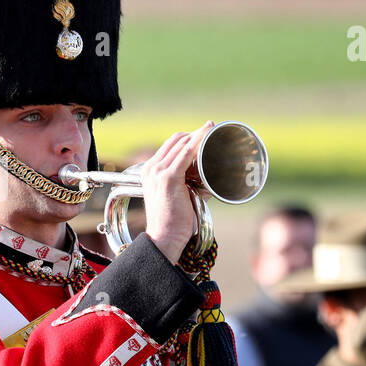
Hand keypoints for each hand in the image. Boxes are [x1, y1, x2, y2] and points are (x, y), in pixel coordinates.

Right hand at [142, 120, 214, 262]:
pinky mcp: (168, 177)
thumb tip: (208, 181)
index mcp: (150, 171)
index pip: (171, 145)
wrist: (165, 236)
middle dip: (196, 133)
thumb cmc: (174, 222)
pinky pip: (185, 153)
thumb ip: (189, 184)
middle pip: (176, 140)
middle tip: (214, 129)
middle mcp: (151, 168)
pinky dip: (197, 142)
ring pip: (182, 143)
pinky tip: (208, 135)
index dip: (189, 136)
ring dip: (200, 134)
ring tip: (214, 129)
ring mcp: (158, 172)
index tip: (206, 133)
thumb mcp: (178, 196)